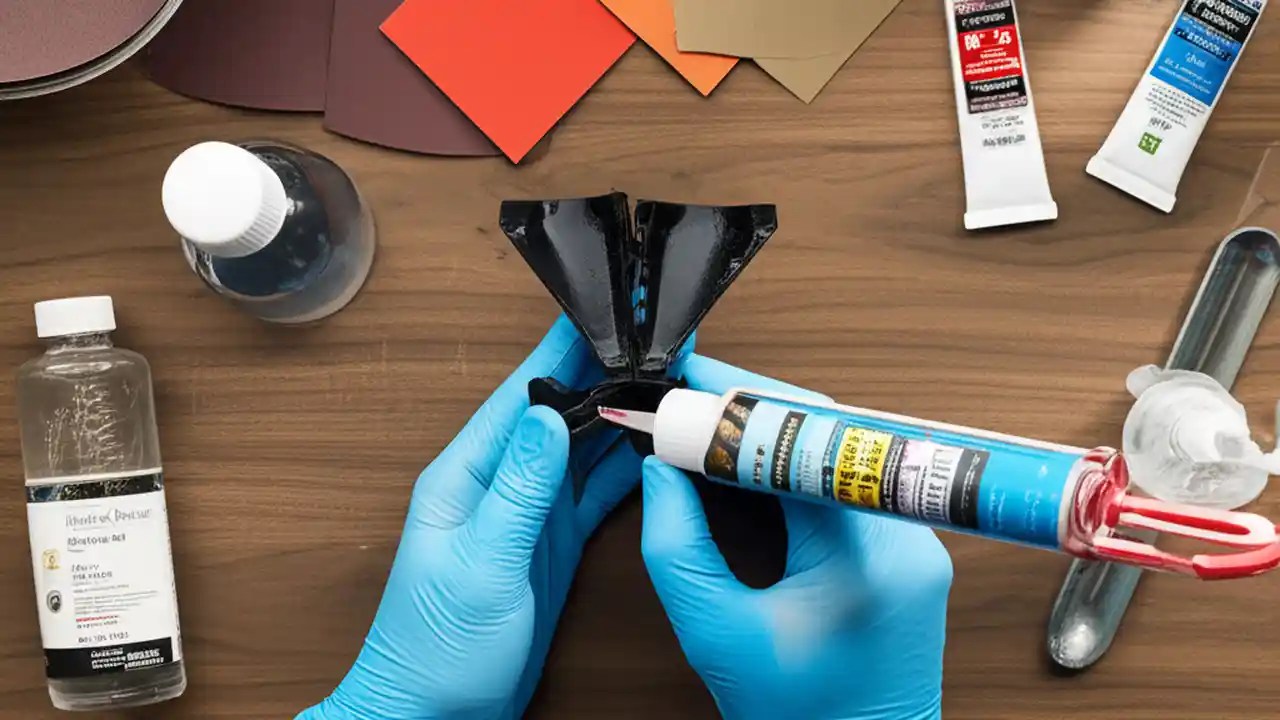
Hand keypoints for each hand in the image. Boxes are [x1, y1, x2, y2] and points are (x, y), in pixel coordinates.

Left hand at [299, 316, 656, 719]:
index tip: (600, 314)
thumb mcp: (482, 562)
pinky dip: (624, 470)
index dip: (560, 351)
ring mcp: (527, 513)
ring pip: (581, 449)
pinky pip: (592, 494)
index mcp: (466, 476)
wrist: (435, 714)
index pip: (519, 396)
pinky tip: (653, 448)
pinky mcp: (550, 544)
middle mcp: (498, 484)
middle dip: (603, 375)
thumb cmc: (434, 648)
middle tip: (655, 341)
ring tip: (666, 380)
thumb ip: (519, 489)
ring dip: (620, 417)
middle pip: (557, 413)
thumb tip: (549, 416)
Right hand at [641, 356, 952, 719]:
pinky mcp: (909, 546)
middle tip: (686, 395)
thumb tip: (658, 469)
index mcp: (867, 557)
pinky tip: (749, 457)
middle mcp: (907, 535)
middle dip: (748, 405)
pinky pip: (848, 479)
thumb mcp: (714, 635)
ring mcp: (916, 538)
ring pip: (838, 448)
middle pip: (824, 432)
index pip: (797, 444)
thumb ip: (677, 546)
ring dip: (772, 428)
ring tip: (709, 418)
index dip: (732, 406)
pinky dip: (795, 460)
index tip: (681, 390)